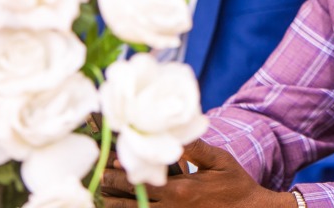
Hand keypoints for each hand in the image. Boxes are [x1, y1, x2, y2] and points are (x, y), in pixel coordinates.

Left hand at [101, 139, 296, 207]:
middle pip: (134, 200)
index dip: (122, 172)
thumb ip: (195, 148)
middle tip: (97, 180)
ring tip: (102, 198)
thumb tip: (175, 134)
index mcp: (181, 189)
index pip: (142, 180)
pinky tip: (127, 207)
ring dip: (118, 205)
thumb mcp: (220, 160)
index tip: (108, 163)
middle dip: (113, 189)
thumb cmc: (236, 184)